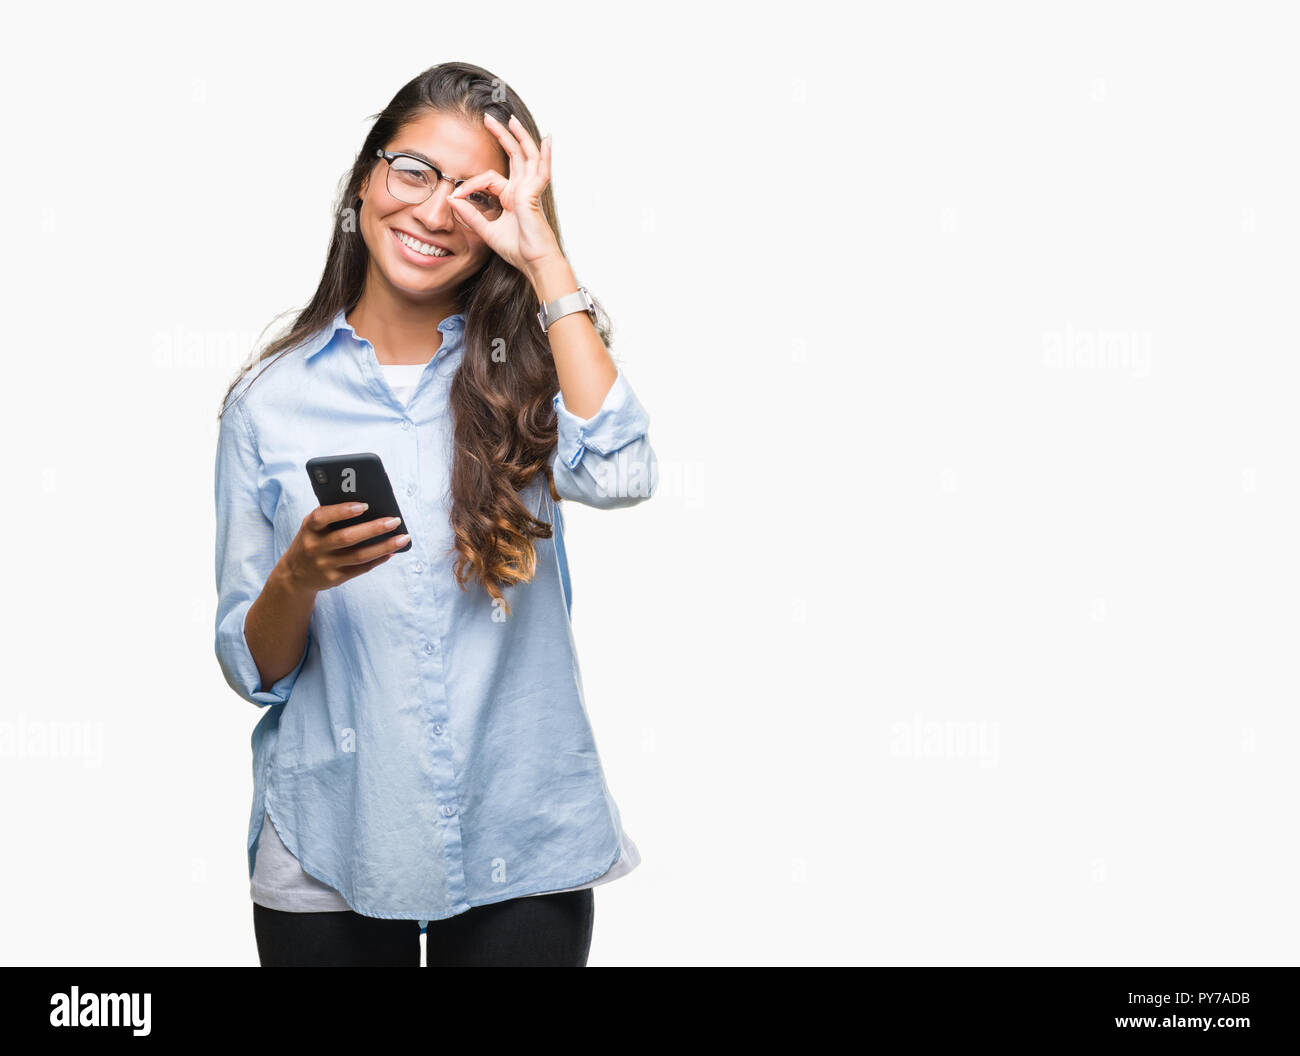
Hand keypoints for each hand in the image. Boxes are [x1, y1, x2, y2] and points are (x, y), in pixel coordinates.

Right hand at [279, 502, 408, 592]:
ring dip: (384, 546)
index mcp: (309, 528)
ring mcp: (325, 565)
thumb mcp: (313, 527)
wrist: (294, 574)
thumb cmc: (312, 540)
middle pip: (347, 538)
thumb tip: (370, 508)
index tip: (364, 505)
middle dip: (374, 528)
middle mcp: (315, 547)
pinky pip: (361, 569)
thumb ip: (332, 516)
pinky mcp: (334, 579)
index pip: (322, 517)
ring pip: (359, 556)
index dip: (343, 511)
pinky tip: (392, 552)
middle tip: (395, 521)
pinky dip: (378, 559)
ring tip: (403, 538)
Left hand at [447, 113, 563, 273]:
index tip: (455, 196)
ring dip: (519, 136)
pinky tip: (546, 140)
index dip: (470, 184)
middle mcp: (522, 190)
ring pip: (526, 155)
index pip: (489, 178)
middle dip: (502, 136)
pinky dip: (544, 154)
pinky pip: (540, 169)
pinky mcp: (534, 194)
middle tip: (488, 119)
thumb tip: (452, 200)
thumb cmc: (518, 251)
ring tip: (510, 119)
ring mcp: (530, 190)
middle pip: (514, 155)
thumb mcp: (486, 231)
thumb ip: (470, 215)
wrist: (534, 263)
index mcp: (512, 197)